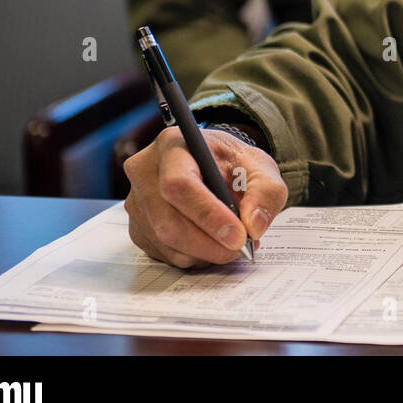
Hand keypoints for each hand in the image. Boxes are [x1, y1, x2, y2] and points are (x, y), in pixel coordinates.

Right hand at [123, 126, 287, 267]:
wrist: (215, 167)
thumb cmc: (232, 164)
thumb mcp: (260, 166)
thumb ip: (266, 192)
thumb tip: (254, 226)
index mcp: (173, 145)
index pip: (179, 184)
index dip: (208, 215)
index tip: (238, 235)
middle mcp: (145, 172)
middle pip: (168, 222)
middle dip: (210, 243)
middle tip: (241, 248)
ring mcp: (136, 202)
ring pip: (166, 243)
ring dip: (205, 253)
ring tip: (231, 242)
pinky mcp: (137, 228)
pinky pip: (164, 254)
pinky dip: (194, 257)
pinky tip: (212, 243)